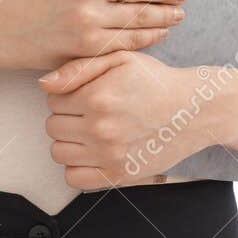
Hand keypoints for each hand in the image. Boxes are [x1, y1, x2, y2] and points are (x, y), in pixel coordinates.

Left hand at [37, 50, 212, 189]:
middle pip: (52, 126)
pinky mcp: (119, 175)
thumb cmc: (156, 81)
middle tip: (89, 113)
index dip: (66, 95)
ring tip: (91, 132)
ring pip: (59, 152)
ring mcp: (109, 155)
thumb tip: (43, 85)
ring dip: (69, 142)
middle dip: (66, 117)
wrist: (194, 110)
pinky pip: (74, 178)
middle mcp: (101, 128)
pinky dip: (77, 167)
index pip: (52, 100)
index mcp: (97, 97)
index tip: (85, 94)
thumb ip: (78, 68)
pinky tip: (93, 153)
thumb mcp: (120, 59)